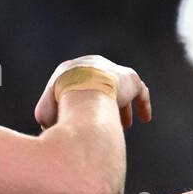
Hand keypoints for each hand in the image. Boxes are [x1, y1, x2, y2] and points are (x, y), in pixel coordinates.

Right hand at [35, 55, 152, 130]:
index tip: (85, 115)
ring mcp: (113, 71)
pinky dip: (142, 105)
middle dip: (105, 103)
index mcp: (72, 69)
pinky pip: (141, 92)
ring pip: (122, 89)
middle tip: (108, 119)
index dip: (83, 102)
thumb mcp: (47, 112)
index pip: (79, 83)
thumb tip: (51, 128)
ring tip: (124, 124)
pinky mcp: (131, 79)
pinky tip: (145, 118)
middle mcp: (94, 65)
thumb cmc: (61, 105)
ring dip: (123, 107)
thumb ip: (49, 117)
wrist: (81, 93)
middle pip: (102, 85)